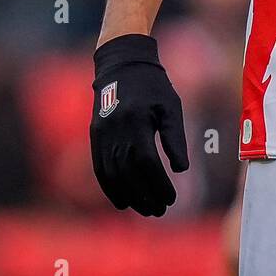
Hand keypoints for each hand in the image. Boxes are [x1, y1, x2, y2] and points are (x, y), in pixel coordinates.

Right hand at [90, 33, 188, 216]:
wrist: (122, 64)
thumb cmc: (153, 86)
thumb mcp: (170, 106)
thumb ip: (175, 138)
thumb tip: (181, 169)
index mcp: (136, 122)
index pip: (147, 163)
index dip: (159, 184)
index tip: (172, 199)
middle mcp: (115, 131)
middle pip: (129, 174)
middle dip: (145, 196)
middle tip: (160, 211)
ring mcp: (101, 135)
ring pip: (113, 175)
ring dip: (129, 196)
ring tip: (146, 209)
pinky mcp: (95, 136)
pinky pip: (99, 169)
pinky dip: (110, 188)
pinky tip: (122, 201)